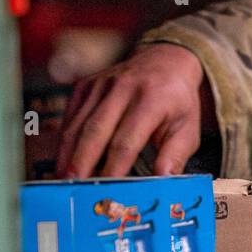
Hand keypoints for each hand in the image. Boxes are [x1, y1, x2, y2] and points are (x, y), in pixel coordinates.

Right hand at [56, 42, 211, 178]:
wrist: (165, 61)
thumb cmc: (178, 104)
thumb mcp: (188, 130)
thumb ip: (175, 157)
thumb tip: (163, 181)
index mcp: (151, 100)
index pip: (127, 141)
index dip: (114, 167)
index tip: (106, 190)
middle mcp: (122, 88)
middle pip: (95, 131)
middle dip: (82, 162)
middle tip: (74, 187)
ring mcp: (101, 84)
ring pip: (78, 123)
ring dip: (68, 153)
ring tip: (63, 179)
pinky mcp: (87, 84)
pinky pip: (71, 114)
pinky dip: (65, 138)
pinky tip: (63, 159)